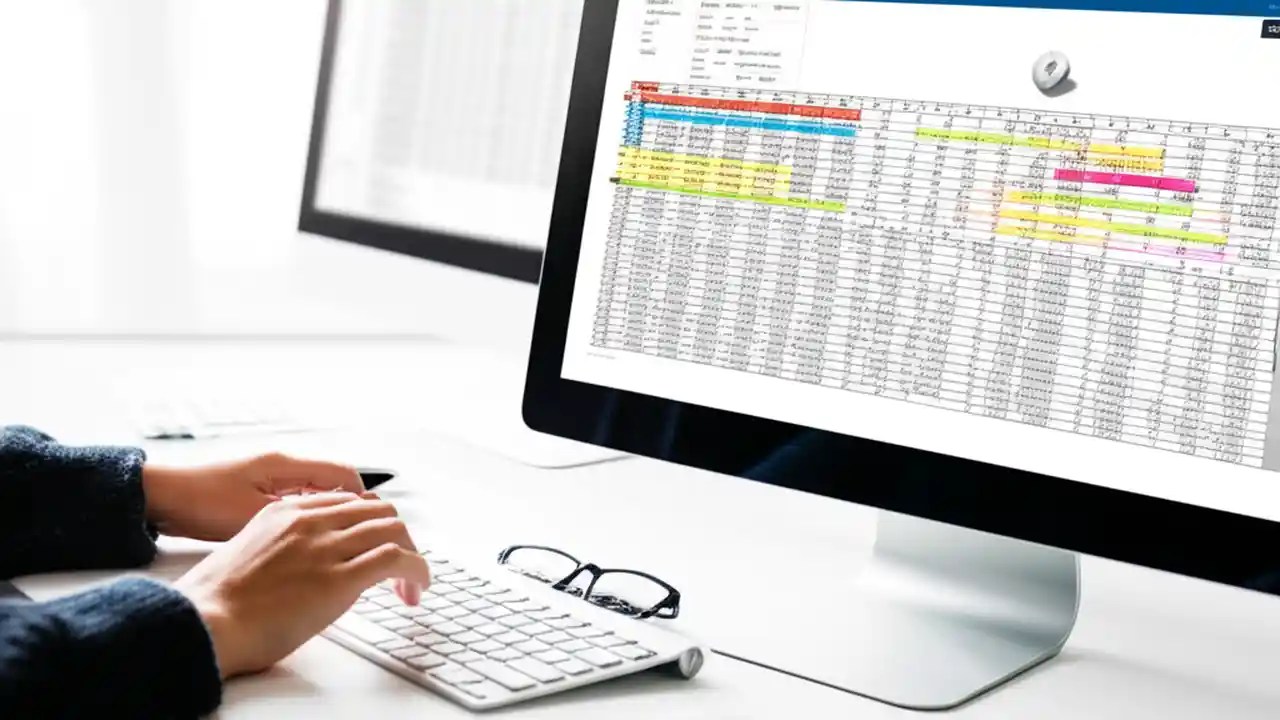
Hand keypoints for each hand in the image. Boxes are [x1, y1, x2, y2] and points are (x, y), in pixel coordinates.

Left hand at [143, 452, 364, 541]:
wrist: (161, 499)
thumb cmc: (201, 503)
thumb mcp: (254, 516)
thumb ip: (296, 519)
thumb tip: (336, 532)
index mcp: (286, 466)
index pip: (346, 477)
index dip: (366, 504)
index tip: (376, 529)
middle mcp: (283, 466)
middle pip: (337, 484)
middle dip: (355, 511)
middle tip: (366, 540)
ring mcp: (270, 478)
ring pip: (318, 495)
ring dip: (332, 517)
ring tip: (341, 545)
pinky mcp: (258, 493)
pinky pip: (298, 503)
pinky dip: (310, 520)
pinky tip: (306, 543)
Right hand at [174, 492, 431, 678]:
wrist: (204, 621)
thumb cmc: (218, 601)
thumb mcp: (252, 552)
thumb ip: (285, 547)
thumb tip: (308, 566)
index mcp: (286, 511)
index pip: (349, 502)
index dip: (371, 523)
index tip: (378, 544)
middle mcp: (310, 521)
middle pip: (378, 510)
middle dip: (397, 536)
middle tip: (400, 566)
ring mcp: (327, 546)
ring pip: (394, 528)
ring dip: (412, 555)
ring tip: (411, 582)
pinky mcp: (340, 578)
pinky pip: (397, 559)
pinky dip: (417, 570)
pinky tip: (417, 588)